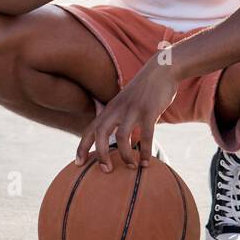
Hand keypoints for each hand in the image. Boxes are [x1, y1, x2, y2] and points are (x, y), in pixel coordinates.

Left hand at [76, 57, 178, 171]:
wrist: (162, 69)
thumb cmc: (145, 89)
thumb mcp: (126, 102)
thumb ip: (120, 117)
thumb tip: (121, 139)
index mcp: (110, 108)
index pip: (91, 129)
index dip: (82, 147)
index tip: (77, 163)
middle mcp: (118, 109)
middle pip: (101, 133)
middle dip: (100, 154)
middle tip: (105, 171)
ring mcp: (133, 109)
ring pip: (122, 136)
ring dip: (125, 155)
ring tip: (131, 167)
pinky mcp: (149, 111)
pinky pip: (146, 135)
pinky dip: (145, 151)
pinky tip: (147, 163)